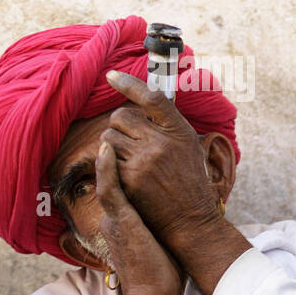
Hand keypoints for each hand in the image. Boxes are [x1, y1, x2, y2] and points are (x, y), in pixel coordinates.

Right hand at [95, 141, 182, 294]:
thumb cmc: (163, 277)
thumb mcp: (160, 243)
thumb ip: (162, 228)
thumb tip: (181, 219)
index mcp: (123, 224)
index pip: (122, 190)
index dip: (124, 171)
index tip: (130, 152)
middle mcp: (115, 218)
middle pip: (114, 180)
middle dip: (116, 156)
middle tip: (120, 133)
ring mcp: (116, 218)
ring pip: (108, 179)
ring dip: (109, 155)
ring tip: (111, 134)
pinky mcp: (121, 220)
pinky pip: (109, 188)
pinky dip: (108, 168)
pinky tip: (108, 149)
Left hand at [100, 70, 222, 249]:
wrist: (189, 218)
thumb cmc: (190, 181)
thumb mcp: (189, 147)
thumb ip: (168, 126)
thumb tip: (144, 101)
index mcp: (179, 131)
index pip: (152, 98)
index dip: (129, 83)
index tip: (112, 76)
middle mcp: (162, 142)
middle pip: (120, 116)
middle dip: (121, 126)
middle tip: (131, 140)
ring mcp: (143, 160)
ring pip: (108, 137)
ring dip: (113, 145)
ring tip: (130, 159)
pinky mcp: (128, 177)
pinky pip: (106, 158)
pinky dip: (111, 164)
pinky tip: (126, 174)